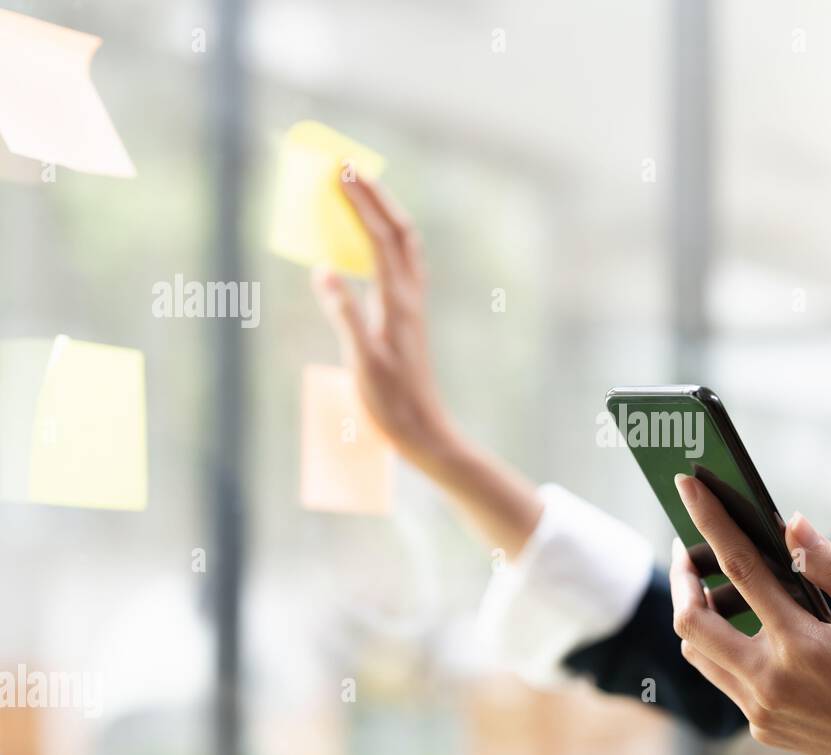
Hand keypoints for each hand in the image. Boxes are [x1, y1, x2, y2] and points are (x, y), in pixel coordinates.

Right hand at [310, 173, 459, 472]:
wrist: (425, 430)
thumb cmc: (391, 402)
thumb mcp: (361, 361)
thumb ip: (344, 315)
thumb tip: (323, 270)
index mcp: (398, 302)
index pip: (379, 239)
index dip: (360, 202)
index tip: (339, 171)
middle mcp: (411, 297)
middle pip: (399, 231)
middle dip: (374, 194)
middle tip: (348, 165)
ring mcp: (413, 306)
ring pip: (405, 245)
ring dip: (385, 212)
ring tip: (362, 190)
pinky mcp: (410, 317)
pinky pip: (402, 263)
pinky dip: (388, 239)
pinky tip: (374, 241)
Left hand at [669, 473, 830, 754]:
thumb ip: (830, 566)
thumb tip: (788, 522)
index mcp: (802, 645)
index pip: (739, 568)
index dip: (709, 521)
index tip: (687, 484)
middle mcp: (771, 681)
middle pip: (691, 620)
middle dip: (681, 577)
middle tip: (688, 549)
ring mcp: (761, 710)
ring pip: (698, 653)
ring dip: (696, 615)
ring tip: (713, 586)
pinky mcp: (762, 729)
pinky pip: (723, 679)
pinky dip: (722, 647)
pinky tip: (748, 628)